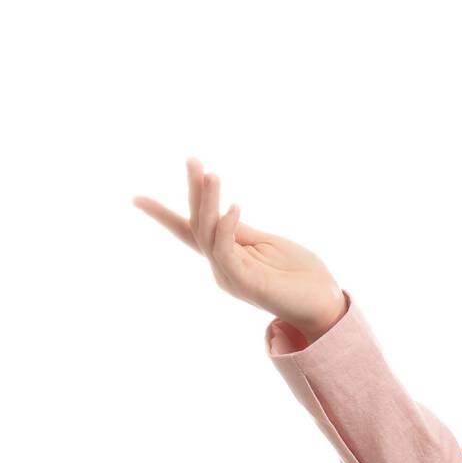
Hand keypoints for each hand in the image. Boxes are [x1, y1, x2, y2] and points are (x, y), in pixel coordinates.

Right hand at [133, 157, 347, 341]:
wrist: (325, 302)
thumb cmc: (300, 274)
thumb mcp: (268, 243)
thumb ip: (241, 230)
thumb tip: (221, 209)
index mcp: (227, 255)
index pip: (191, 229)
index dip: (164, 214)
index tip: (136, 198)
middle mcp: (222, 266)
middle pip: (196, 225)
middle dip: (193, 191)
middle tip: (192, 160)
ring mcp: (230, 275)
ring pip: (208, 233)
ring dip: (209, 202)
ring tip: (213, 175)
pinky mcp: (243, 282)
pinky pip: (225, 250)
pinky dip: (226, 227)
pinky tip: (234, 207)